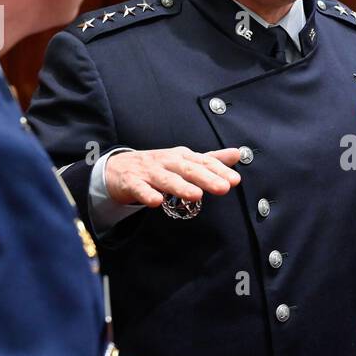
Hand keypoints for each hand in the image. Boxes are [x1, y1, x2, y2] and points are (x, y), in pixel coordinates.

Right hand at [104, 146, 241, 207]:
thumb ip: (211, 159)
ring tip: (196, 195)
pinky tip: (156, 202)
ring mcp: (148, 171)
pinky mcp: (131, 182)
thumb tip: (238, 153)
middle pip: (188, 169)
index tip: (235, 181)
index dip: (219, 170)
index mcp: (182, 156)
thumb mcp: (185, 161)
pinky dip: (147, 194)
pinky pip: (139, 188)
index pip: (203, 162)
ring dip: (180, 186)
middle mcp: (167, 161)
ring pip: (165, 179)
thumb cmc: (158, 166)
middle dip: (206, 178)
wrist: (117, 167)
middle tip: (223, 188)